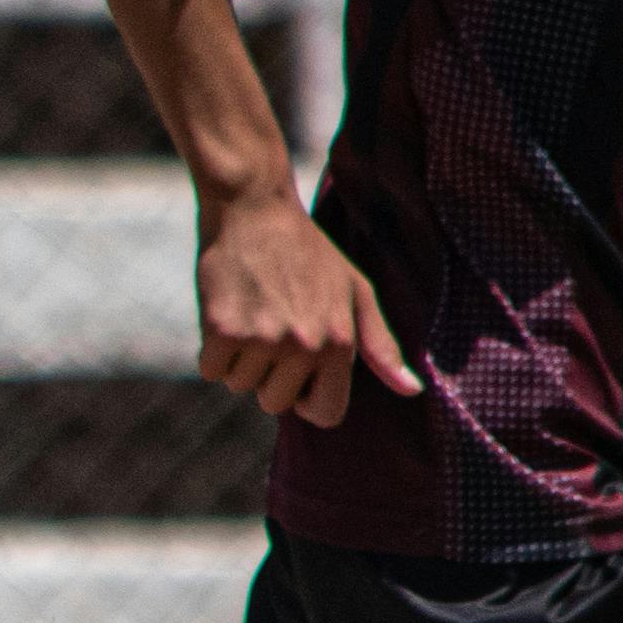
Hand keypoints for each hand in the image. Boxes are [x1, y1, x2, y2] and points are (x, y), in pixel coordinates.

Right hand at [197, 187, 419, 426]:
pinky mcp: (222, 331)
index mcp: (340, 342)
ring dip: (239, 361)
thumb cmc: (309, 252)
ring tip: (250, 316)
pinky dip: (212, 351)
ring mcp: (261, 339)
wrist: (255, 209)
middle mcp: (303, 346)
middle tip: (270, 331)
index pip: (325, 413)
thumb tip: (411, 391)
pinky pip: (211, 371)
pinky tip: (227, 314)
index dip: (307, 399)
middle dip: (268, 377)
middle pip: (275, 403)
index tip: (298, 375)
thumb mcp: (356, 292)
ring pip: (240, 386)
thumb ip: (382, 346)